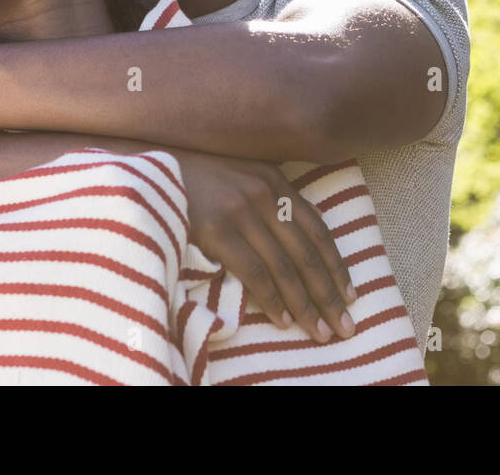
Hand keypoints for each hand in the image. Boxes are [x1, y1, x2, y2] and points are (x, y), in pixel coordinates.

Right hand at [172, 150, 358, 343]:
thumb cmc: (194, 176)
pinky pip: (254, 273)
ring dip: (306, 305)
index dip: (337, 265)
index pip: (317, 228)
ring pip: (285, 267)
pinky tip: (284, 321)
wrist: (149, 167)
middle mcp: (264, 193)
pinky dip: (272, 300)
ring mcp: (241, 212)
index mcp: (275, 180)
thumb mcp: (240, 175)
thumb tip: (292, 240)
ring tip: (320, 331)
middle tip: (345, 326)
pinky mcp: (216, 231)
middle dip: (330, 294)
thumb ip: (266, 197)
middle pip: (308, 252)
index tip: (351, 294)